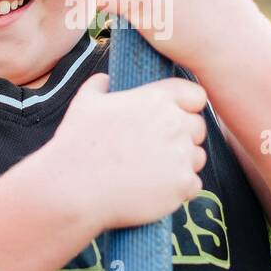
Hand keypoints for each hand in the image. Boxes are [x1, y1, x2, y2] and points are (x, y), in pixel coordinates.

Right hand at [47, 71, 207, 231]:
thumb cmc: (76, 144)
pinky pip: (193, 185)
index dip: (187, 107)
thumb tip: (105, 80)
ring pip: (197, 157)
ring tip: (152, 172)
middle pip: (198, 128)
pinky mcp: (182, 185)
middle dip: (183, 137)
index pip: (196, 96)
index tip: (174, 118)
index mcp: (156, 99)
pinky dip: (178, 190)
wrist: (73, 189)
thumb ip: (99, 85)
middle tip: (156, 150)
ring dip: (182, 164)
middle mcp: (174, 124)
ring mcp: (181, 155)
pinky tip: (154, 189)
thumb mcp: (85, 103)